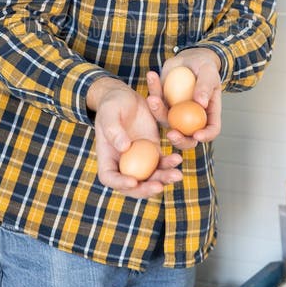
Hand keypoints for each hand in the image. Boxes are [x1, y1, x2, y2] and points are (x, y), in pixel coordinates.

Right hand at [87, 78, 182, 198]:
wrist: (126, 97)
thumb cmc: (112, 104)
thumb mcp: (109, 113)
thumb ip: (113, 130)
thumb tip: (124, 148)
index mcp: (107, 157)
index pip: (109, 177)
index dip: (120, 183)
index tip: (134, 181)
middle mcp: (122, 163)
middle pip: (133, 185)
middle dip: (146, 189)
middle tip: (159, 187)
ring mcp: (139, 159)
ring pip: (151, 176)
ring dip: (164, 178)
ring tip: (177, 175)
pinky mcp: (153, 151)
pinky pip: (162, 162)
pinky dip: (170, 163)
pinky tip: (178, 159)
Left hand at [146, 48, 221, 150]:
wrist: (189, 59)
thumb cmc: (204, 65)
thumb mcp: (209, 71)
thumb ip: (206, 86)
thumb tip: (202, 103)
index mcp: (209, 112)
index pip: (212, 129)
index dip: (206, 136)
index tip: (197, 134)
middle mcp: (192, 118)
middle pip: (187, 137)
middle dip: (179, 140)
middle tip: (171, 134)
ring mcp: (176, 113)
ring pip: (165, 121)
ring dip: (157, 112)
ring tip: (153, 98)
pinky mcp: (163, 104)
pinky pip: (156, 101)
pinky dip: (153, 90)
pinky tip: (152, 76)